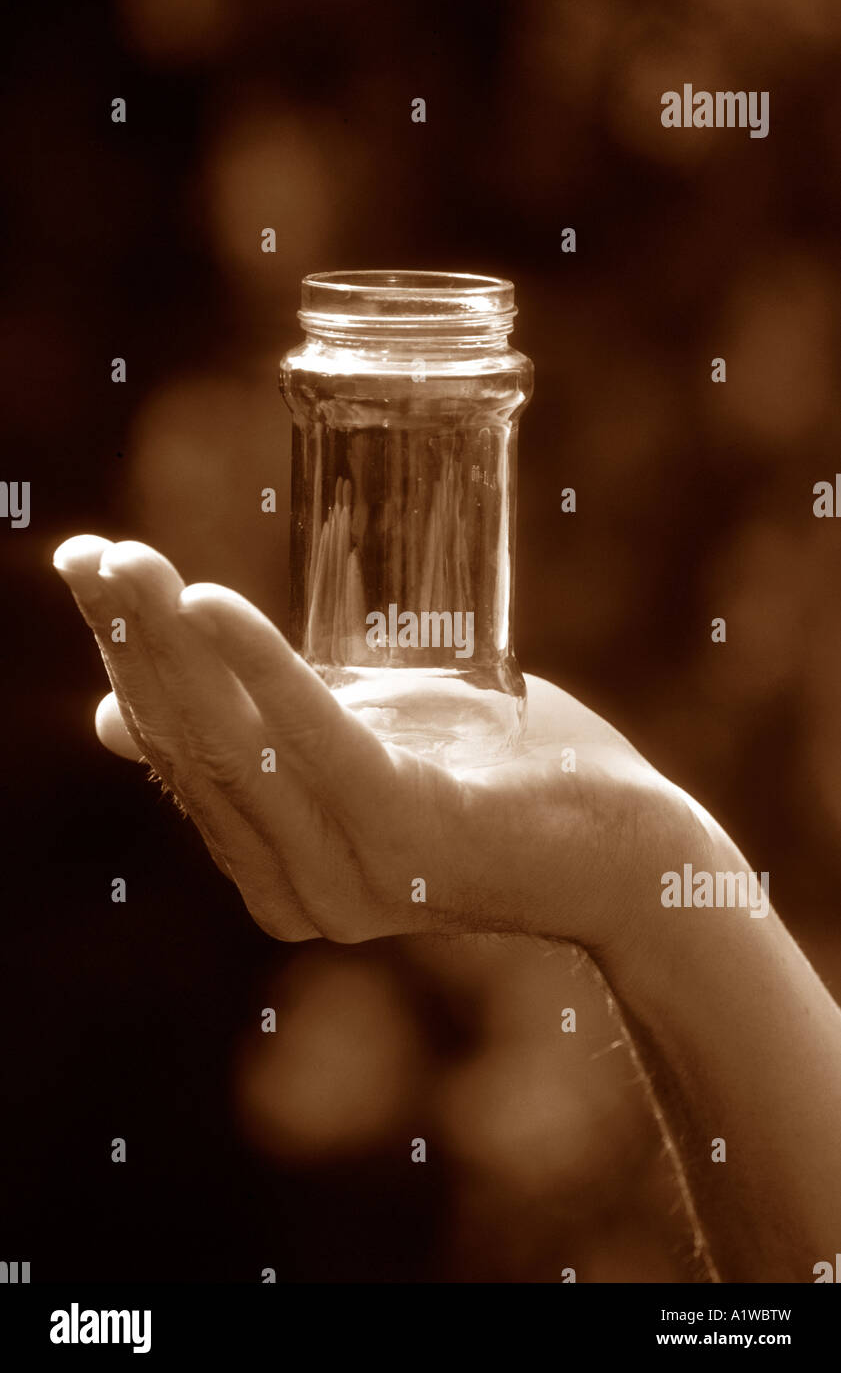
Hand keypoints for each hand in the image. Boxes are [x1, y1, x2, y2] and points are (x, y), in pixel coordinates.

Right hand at [53, 535, 702, 948]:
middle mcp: (294, 891)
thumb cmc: (494, 777)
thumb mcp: (353, 742)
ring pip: (235, 741)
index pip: (179, 758)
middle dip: (130, 644)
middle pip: (193, 747)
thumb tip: (119, 714)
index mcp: (274, 869)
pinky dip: (259, 668)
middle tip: (85, 555)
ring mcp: (348, 877)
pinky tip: (208, 603)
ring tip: (128, 563)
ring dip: (171, 643)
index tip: (90, 574)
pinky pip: (314, 742)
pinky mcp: (406, 839)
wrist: (629, 847)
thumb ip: (254, 731)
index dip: (126, 664)